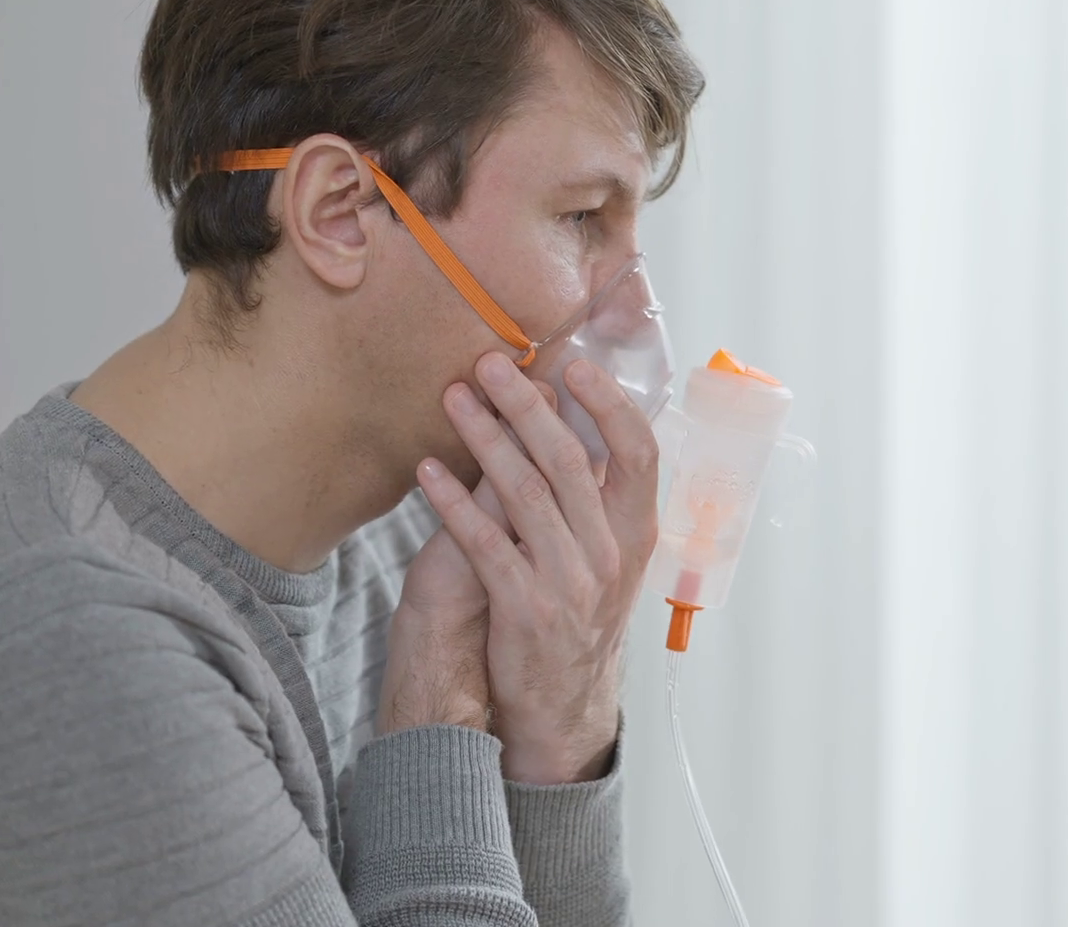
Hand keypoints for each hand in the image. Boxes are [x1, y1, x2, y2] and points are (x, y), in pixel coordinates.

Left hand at [415, 353, 660, 783]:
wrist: (563, 702)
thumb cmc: (579, 609)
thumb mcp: (609, 554)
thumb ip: (599, 494)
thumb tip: (577, 414)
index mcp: (637, 530)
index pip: (640, 452)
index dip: (610, 405)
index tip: (574, 365)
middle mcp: (610, 553)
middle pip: (570, 461)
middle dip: (527, 405)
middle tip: (490, 365)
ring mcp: (570, 582)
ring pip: (525, 494)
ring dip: (485, 439)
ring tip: (454, 399)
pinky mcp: (526, 609)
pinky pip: (485, 543)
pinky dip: (453, 502)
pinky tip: (427, 471)